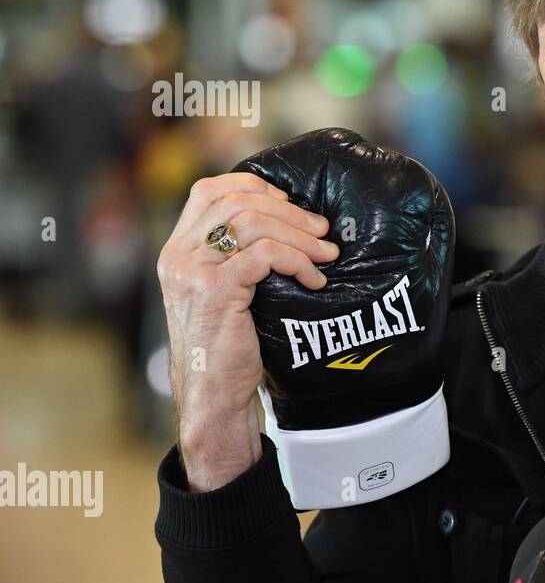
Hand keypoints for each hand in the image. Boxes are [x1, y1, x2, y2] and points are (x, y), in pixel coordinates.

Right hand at [156, 173, 337, 491]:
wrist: (214, 395)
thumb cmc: (228, 347)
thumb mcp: (226, 293)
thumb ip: (238, 257)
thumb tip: (290, 223)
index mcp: (177, 250)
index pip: (208, 190)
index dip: (255, 187)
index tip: (292, 204)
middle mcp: (178, 255)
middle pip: (237, 201)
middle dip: (289, 211)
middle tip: (323, 230)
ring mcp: (192, 271)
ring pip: (254, 224)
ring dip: (300, 235)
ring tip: (328, 254)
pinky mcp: (215, 290)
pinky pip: (266, 255)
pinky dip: (297, 261)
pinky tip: (314, 281)